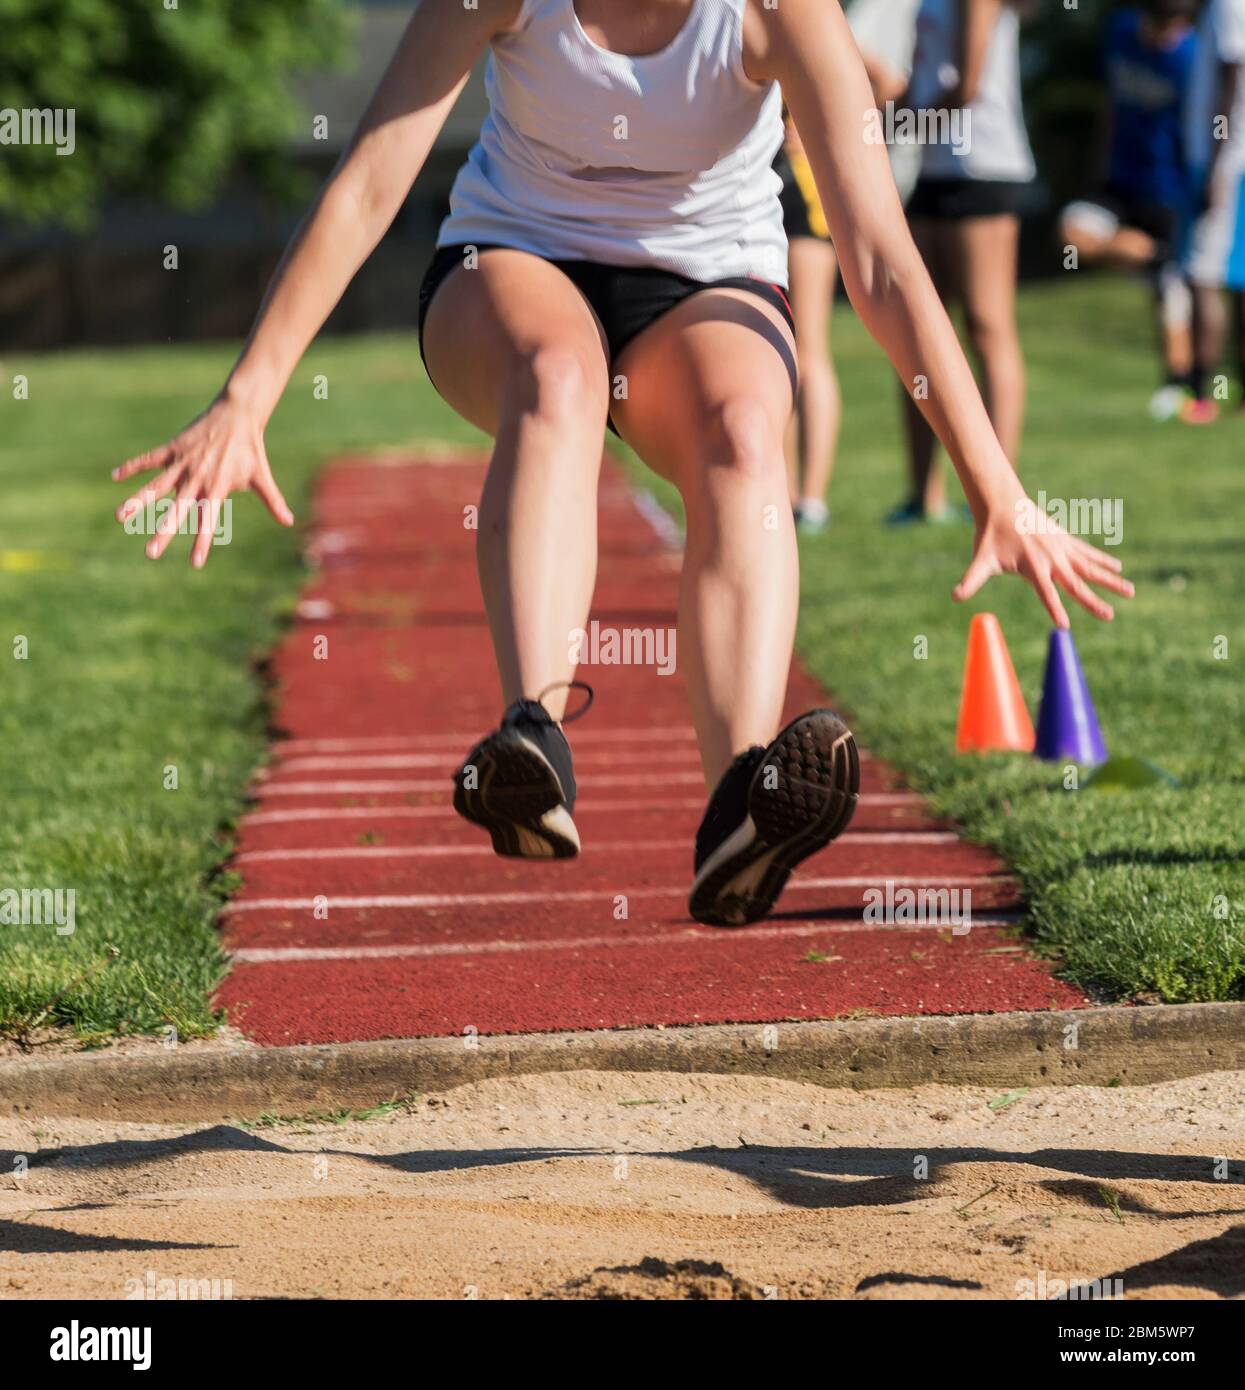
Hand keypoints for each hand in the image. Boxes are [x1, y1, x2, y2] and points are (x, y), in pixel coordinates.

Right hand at [111, 395, 293, 567]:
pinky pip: (149, 459)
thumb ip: (273, 501)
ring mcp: (182, 463)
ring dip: (137, 501)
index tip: (195, 563)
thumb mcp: (262, 477)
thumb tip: (289, 522)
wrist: (238, 414)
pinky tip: (115, 476)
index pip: (208, 521)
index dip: (202, 542)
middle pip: (177, 510)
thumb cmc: (251, 450)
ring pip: (156, 485)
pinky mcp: (173, 448)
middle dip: (163, 532)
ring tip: (120, 517)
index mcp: (217, 487)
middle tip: (150, 553)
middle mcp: (196, 478)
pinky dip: (133, 466)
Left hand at [954, 494, 1133, 627]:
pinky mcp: (1065, 541)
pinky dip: (1102, 560)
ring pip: (1090, 567)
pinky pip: (1087, 553)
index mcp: (1033, 567)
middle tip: (1110, 617)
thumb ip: (971, 580)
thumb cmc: (990, 536)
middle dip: (1093, 602)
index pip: (1046, 594)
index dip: (1055, 610)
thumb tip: (955, 597)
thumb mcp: (980, 560)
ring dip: (1111, 580)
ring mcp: (1062, 548)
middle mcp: (1052, 559)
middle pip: (1076, 584)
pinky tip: (1118, 568)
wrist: (1002, 504)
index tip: (1064, 627)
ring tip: (1132, 591)